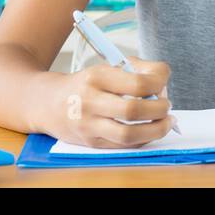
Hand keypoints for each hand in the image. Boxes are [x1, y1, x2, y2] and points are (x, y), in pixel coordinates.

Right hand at [39, 56, 176, 148]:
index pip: (138, 82)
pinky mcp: (91, 143)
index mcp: (97, 77)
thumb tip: (162, 86)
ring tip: (166, 122)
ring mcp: (89, 125)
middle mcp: (90, 101)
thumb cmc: (85, 84)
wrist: (46, 103)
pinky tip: (150, 131)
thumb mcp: (104, 68)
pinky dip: (144, 139)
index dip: (160, 81)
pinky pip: (124, 145)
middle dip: (160, 109)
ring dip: (156, 130)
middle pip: (134, 110)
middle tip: (167, 106)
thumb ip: (134, 72)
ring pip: (129, 135)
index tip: (164, 80)